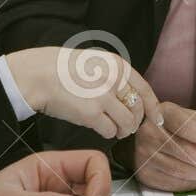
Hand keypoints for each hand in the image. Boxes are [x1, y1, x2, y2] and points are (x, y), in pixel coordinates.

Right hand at [5, 46, 160, 139]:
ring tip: (116, 129)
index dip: (153, 108)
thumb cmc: (63, 70)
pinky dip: (108, 133)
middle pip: (138, 109)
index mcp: (117, 65)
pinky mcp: (91, 114)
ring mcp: (104, 97)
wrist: (39, 75)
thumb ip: (115, 76)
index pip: (145, 90)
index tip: (157, 120)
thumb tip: (132, 97)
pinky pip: (110, 131)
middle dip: (134, 121)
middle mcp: (114, 80)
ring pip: (128, 123)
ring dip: (123, 130)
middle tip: (127, 126)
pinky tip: (101, 129)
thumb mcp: (96, 62)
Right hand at [131, 103, 195, 191]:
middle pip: (186, 152)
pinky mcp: (145, 174)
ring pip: (182, 171)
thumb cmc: (169, 125)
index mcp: (162, 114)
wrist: (139, 136)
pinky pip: (176, 183)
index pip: (185, 126)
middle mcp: (149, 134)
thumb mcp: (188, 115)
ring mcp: (145, 156)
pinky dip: (192, 182)